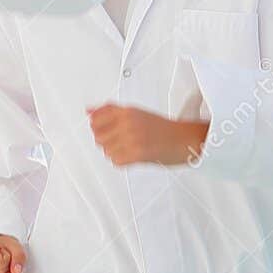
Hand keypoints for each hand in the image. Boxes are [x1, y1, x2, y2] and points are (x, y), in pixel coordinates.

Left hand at [88, 104, 206, 166]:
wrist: (184, 141)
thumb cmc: (164, 128)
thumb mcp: (136, 113)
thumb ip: (111, 111)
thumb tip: (88, 110)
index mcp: (127, 111)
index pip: (96, 118)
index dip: (98, 127)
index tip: (107, 130)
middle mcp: (127, 123)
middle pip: (98, 137)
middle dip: (108, 141)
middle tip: (123, 141)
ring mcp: (131, 139)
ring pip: (106, 150)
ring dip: (116, 152)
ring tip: (130, 148)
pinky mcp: (136, 154)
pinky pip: (116, 161)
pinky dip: (122, 161)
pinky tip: (133, 156)